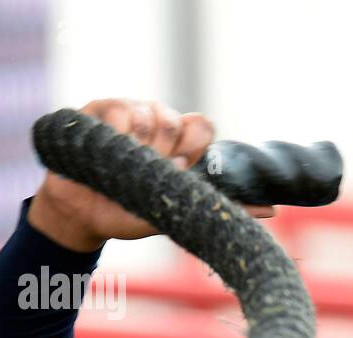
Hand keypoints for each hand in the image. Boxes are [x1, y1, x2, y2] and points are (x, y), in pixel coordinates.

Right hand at [26, 98, 276, 251]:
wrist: (79, 213)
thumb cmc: (127, 213)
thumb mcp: (175, 214)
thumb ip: (221, 207)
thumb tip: (274, 211)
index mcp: (179, 144)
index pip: (202, 126)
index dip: (194, 145)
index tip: (180, 167)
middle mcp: (157, 123)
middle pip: (176, 120)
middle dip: (164, 152)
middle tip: (148, 172)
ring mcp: (130, 112)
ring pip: (149, 114)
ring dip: (137, 147)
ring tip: (121, 167)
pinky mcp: (100, 107)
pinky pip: (120, 108)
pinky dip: (115, 134)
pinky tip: (105, 151)